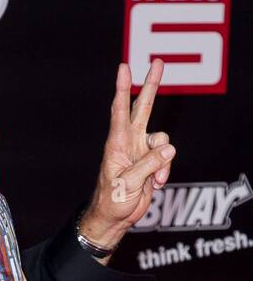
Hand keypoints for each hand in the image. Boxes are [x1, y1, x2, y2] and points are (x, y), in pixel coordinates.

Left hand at [79, 60, 175, 247]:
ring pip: (163, 140)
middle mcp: (129, 143)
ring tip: (155, 180)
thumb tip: (169, 149)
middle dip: (151, 86)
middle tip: (158, 62)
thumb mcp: (127, 184)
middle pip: (142, 108)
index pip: (120, 110)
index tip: (124, 67)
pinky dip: (165, 171)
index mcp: (117, 144)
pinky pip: (166, 158)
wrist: (114, 218)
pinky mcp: (151, 163)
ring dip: (164, 161)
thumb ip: (148, 165)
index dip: (123, 88)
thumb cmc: (112, 201)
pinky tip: (156, 184)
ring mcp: (141, 151)